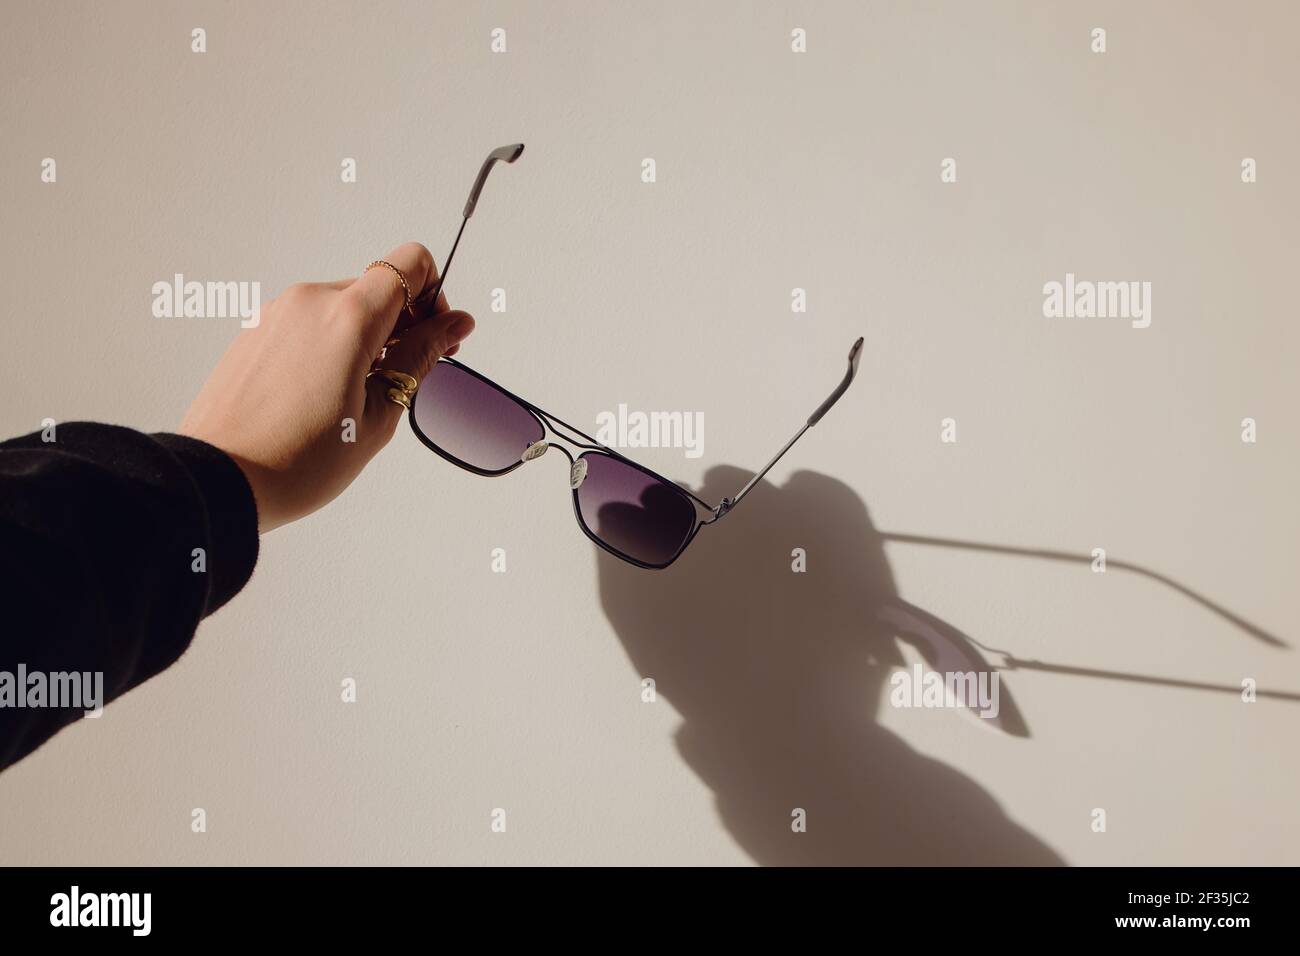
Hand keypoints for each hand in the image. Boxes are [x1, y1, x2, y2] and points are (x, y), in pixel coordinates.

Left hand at [179, 242, 473, 531]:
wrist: (218, 481)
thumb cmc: (296, 461)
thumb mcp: (379, 415)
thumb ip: (419, 357)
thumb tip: (453, 325)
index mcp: (349, 317)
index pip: (410, 264)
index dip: (435, 295)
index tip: (436, 334)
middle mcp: (311, 301)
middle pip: (378, 287)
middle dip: (403, 324)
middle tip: (406, 375)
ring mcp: (278, 313)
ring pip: (343, 306)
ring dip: (365, 337)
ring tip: (358, 395)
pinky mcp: (256, 330)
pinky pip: (309, 323)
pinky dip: (330, 345)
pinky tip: (324, 394)